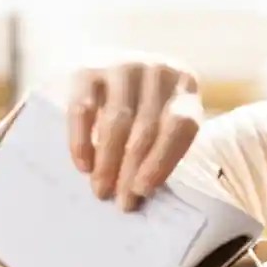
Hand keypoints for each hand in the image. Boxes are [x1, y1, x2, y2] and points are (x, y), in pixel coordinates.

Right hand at [67, 56, 203, 210]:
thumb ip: (165, 145)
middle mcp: (157, 70)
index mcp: (185, 85)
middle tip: (122, 202)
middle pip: (147, 128)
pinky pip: (82, 110)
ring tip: (101, 190)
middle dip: (132, 170)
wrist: (114, 63)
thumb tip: (141, 193)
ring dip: (108, 162)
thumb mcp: (168, 116)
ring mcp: (122, 65)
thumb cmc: (148, 102)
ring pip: (116, 121)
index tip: (144, 191)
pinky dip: (81, 141)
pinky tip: (83, 165)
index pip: (181, 126)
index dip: (162, 161)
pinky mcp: (88, 68)